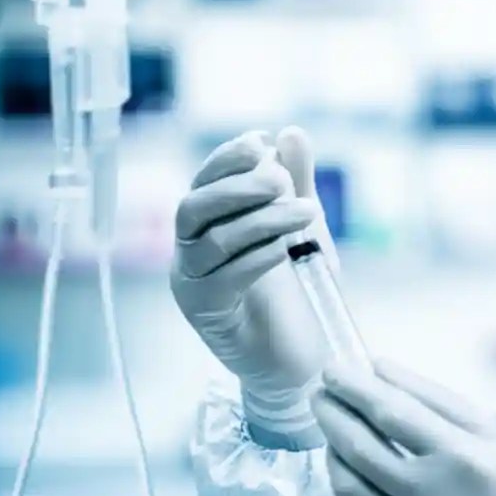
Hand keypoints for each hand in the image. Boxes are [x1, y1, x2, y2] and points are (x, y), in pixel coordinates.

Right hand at [171, 128, 335, 440]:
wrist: (302, 362)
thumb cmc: (299, 296)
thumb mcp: (305, 230)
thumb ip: (296, 184)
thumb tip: (289, 134)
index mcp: (208, 224)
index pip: (205, 180)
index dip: (228, 157)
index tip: (262, 141)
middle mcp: (190, 251)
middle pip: (194, 206)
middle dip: (238, 185)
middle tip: (280, 178)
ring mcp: (192, 283)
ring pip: (210, 240)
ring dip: (260, 220)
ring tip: (304, 211)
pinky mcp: (206, 314)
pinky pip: (222, 279)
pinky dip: (257, 257)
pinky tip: (287, 249)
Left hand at [312, 359, 495, 495]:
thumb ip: (441, 400)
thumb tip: (381, 369)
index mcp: (465, 457)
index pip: (392, 411)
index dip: (355, 386)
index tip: (336, 368)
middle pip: (360, 444)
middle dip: (333, 410)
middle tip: (322, 389)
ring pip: (347, 485)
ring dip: (331, 450)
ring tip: (332, 428)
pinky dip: (346, 488)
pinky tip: (350, 469)